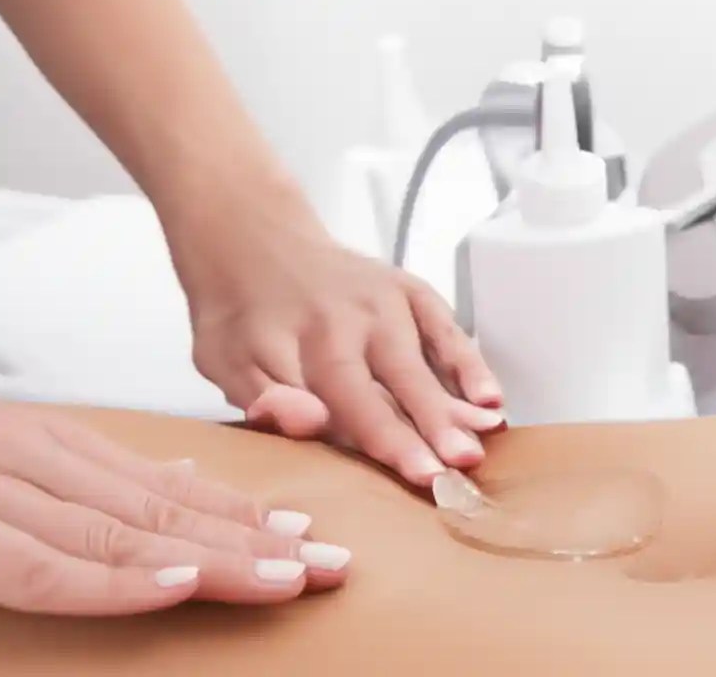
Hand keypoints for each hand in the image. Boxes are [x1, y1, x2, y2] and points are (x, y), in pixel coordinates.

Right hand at [0, 402, 349, 615]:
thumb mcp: (13, 458)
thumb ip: (96, 474)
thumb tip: (184, 476)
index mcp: (51, 443)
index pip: (161, 485)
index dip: (237, 512)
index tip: (303, 532)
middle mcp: (34, 459)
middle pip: (160, 510)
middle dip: (252, 541)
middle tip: (329, 562)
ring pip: (123, 535)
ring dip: (213, 559)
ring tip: (288, 577)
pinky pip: (47, 568)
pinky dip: (117, 579)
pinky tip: (182, 584)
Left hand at [175, 213, 503, 486]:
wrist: (256, 243)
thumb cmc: (242, 320)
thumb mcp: (223, 362)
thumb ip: (263, 396)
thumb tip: (309, 421)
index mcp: (298, 341)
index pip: (349, 400)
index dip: (388, 439)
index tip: (421, 473)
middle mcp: (347, 318)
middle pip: (396, 381)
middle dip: (432, 425)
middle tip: (463, 464)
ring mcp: (384, 302)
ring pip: (425, 359)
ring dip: (457, 400)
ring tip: (487, 436)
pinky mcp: (411, 292)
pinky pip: (447, 329)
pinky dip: (471, 361)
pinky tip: (492, 396)